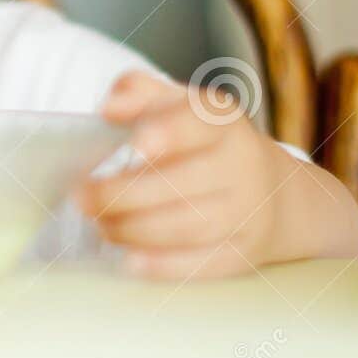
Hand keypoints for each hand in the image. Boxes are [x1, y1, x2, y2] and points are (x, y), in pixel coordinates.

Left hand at [73, 69, 357, 278]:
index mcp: (221, 122)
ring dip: (135, 230)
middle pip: (183, 183)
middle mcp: (241, 164)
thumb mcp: (178, 105)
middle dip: (124, 194)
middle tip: (82, 198)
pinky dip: (163, 265)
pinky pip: (202, 264)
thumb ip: (138, 93)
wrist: (276, 192)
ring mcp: (248, 212)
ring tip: (100, 225)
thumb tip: (108, 108)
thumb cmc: (205, 143)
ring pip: (189, 226)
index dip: (168, 133)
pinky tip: (129, 259)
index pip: (198, 123)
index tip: (136, 144)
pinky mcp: (244, 253)